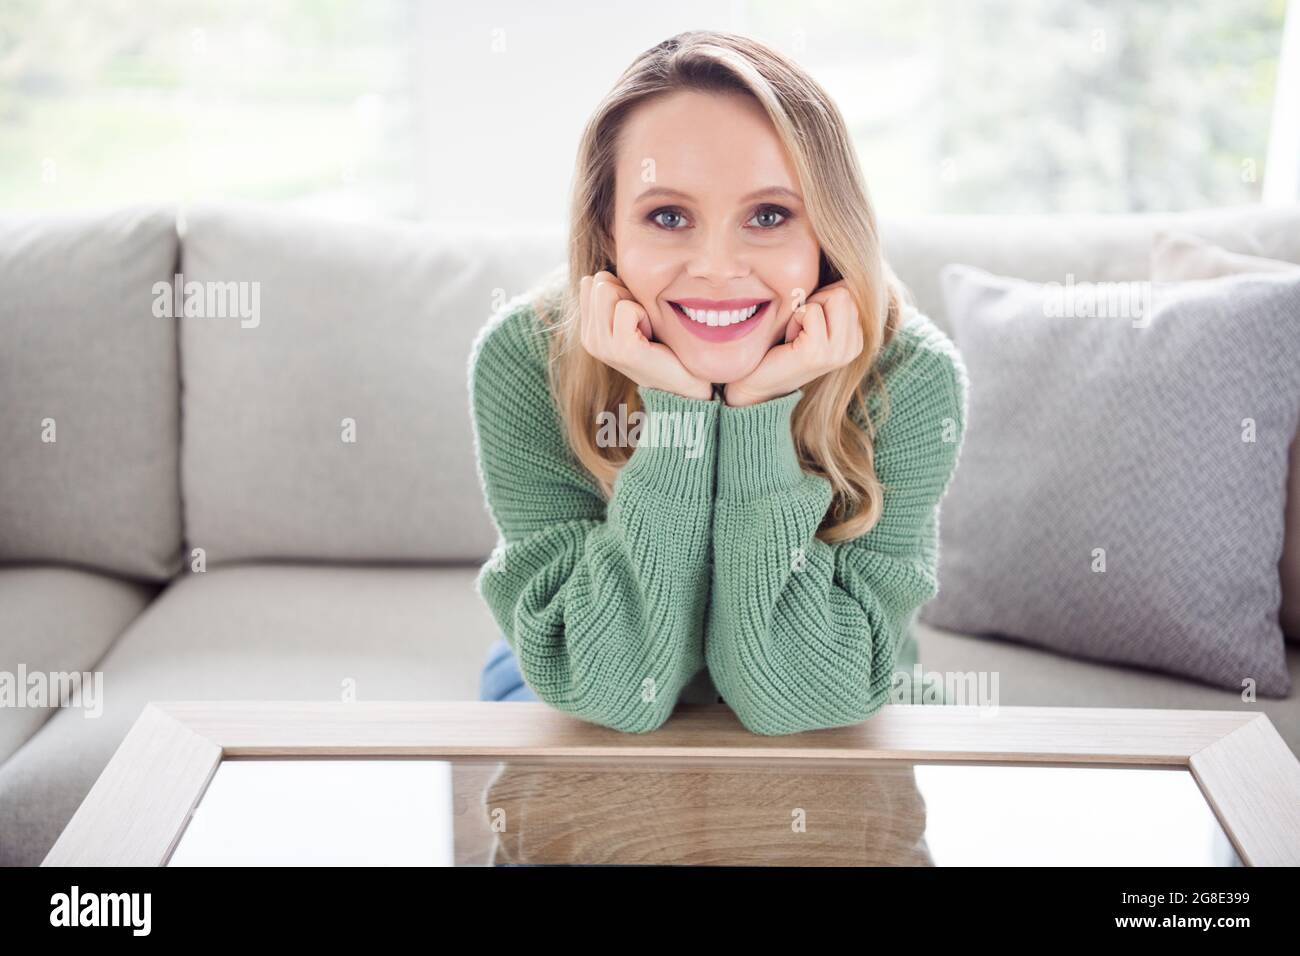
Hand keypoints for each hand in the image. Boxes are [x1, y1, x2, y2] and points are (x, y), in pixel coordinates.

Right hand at [579, 272, 712, 400]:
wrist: (684, 383)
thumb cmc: (663, 343)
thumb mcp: (633, 315)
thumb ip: (615, 294)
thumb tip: (606, 270)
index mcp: (588, 330)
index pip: (591, 281)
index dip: (620, 288)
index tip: (635, 315)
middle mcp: (589, 339)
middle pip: (599, 281)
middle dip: (627, 294)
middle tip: (642, 323)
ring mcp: (601, 345)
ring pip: (608, 289)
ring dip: (636, 304)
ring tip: (646, 329)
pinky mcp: (620, 349)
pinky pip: (626, 307)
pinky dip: (644, 316)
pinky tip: (650, 337)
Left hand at [723, 279, 863, 406]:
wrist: (756, 382)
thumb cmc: (781, 344)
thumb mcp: (811, 317)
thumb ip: (830, 297)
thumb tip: (840, 256)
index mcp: (858, 337)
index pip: (852, 289)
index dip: (823, 297)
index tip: (807, 322)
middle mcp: (855, 346)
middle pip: (845, 291)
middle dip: (815, 301)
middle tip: (800, 328)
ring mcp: (840, 352)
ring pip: (834, 297)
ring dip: (805, 310)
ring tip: (796, 334)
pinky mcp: (819, 353)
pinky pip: (811, 311)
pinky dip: (795, 319)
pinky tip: (789, 341)